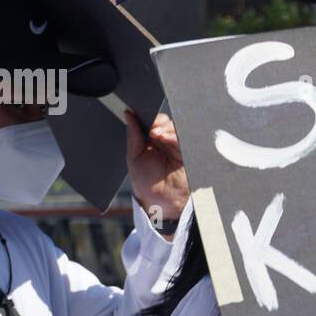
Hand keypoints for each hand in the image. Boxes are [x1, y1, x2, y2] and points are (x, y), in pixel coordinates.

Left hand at [126, 110, 188, 227]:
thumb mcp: (134, 156)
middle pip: (166, 122)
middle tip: (151, 129)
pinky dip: (174, 136)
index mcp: (152, 142)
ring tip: (156, 135)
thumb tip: (128, 114)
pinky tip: (165, 138)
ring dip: (165, 128)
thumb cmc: (146, 183)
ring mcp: (177, 147)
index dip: (149, 118)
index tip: (142, 117)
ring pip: (176, 128)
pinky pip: (184, 139)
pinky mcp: (188, 153)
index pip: (153, 122)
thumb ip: (133, 135)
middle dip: (158, 122)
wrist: (160, 202)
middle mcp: (165, 143)